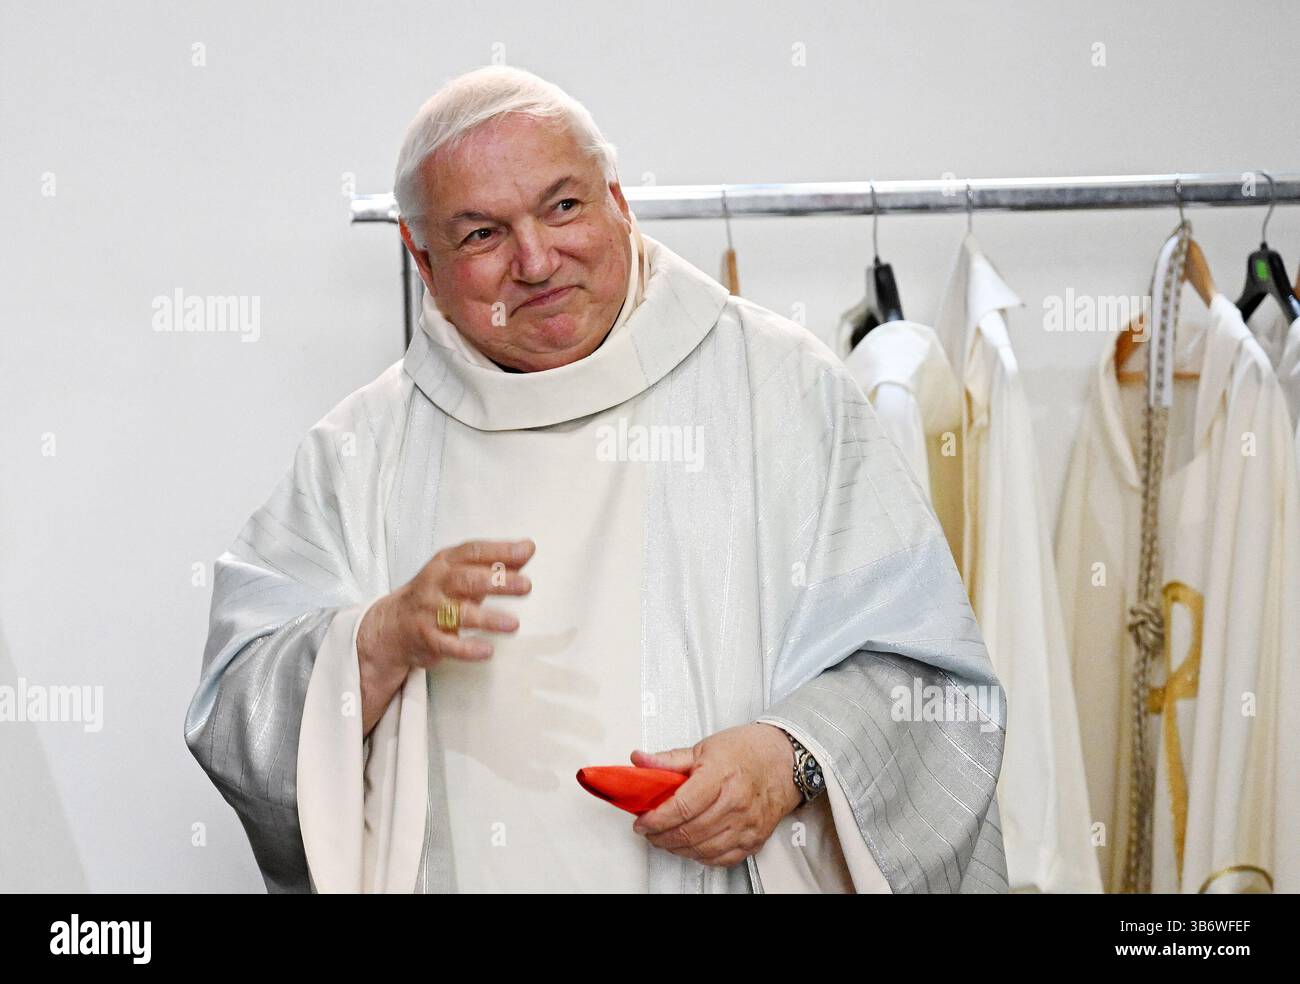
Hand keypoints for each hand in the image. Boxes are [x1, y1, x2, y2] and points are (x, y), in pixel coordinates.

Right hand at [357, 538, 534, 734]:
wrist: (393, 624)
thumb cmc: (437, 593)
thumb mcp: (460, 572)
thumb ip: (493, 563)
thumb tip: (527, 549)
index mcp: (447, 562)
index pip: (474, 551)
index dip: (500, 551)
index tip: (527, 551)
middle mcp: (436, 583)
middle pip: (467, 580)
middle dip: (497, 582)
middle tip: (526, 586)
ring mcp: (429, 611)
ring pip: (458, 614)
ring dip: (487, 619)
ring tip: (513, 624)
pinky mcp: (425, 637)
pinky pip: (447, 644)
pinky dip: (467, 649)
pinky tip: (487, 651)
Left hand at [629, 722, 800, 866]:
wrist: (784, 760)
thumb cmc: (747, 751)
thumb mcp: (704, 748)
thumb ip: (668, 760)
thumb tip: (640, 761)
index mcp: (721, 776)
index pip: (681, 807)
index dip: (656, 819)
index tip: (643, 821)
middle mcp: (736, 803)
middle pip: (690, 832)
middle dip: (661, 836)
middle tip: (650, 830)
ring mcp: (747, 825)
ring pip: (703, 850)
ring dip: (677, 848)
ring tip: (666, 838)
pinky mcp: (754, 839)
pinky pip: (722, 859)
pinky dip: (701, 856)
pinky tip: (692, 845)